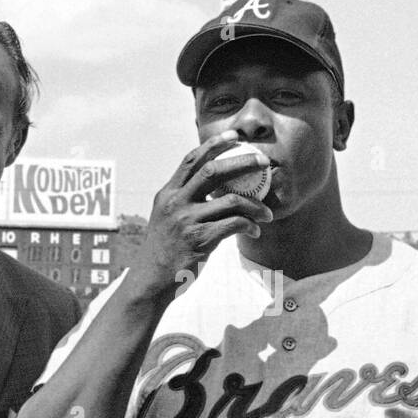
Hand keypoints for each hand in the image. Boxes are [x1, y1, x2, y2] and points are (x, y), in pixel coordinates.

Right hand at [124, 131, 273, 300]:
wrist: (149, 282)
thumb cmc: (163, 253)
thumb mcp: (166, 221)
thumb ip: (184, 204)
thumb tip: (215, 194)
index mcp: (167, 194)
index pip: (191, 160)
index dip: (213, 145)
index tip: (234, 136)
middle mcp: (175, 202)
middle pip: (213, 171)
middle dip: (243, 161)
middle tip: (264, 161)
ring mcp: (187, 221)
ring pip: (231, 200)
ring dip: (255, 205)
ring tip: (267, 213)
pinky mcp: (199, 240)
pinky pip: (234, 225)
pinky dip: (249, 226)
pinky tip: (255, 231)